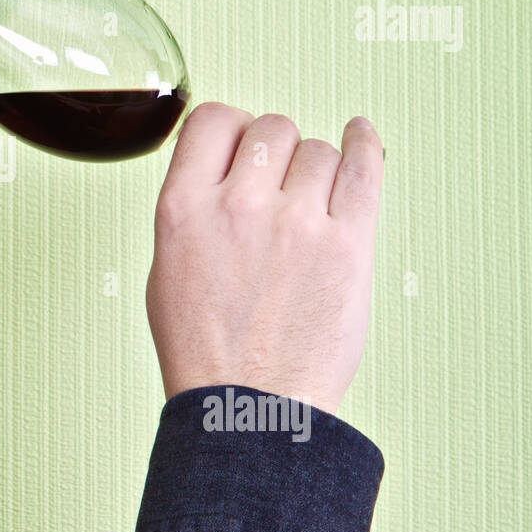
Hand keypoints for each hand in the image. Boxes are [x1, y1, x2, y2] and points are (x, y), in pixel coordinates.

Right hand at [146, 103, 383, 416]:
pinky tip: (362, 136)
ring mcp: (297, 224)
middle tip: (279, 187)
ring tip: (310, 206)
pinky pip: (365, 168)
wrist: (249, 411)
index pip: (213, 120)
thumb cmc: (206, 352)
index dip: (231, 129)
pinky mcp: (348, 245)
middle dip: (276, 152)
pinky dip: (365, 145)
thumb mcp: (165, 268)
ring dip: (315, 171)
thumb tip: (219, 167)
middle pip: (272, 129)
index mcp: (183, 210)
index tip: (243, 144)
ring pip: (319, 150)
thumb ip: (191, 208)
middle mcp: (238, 207)